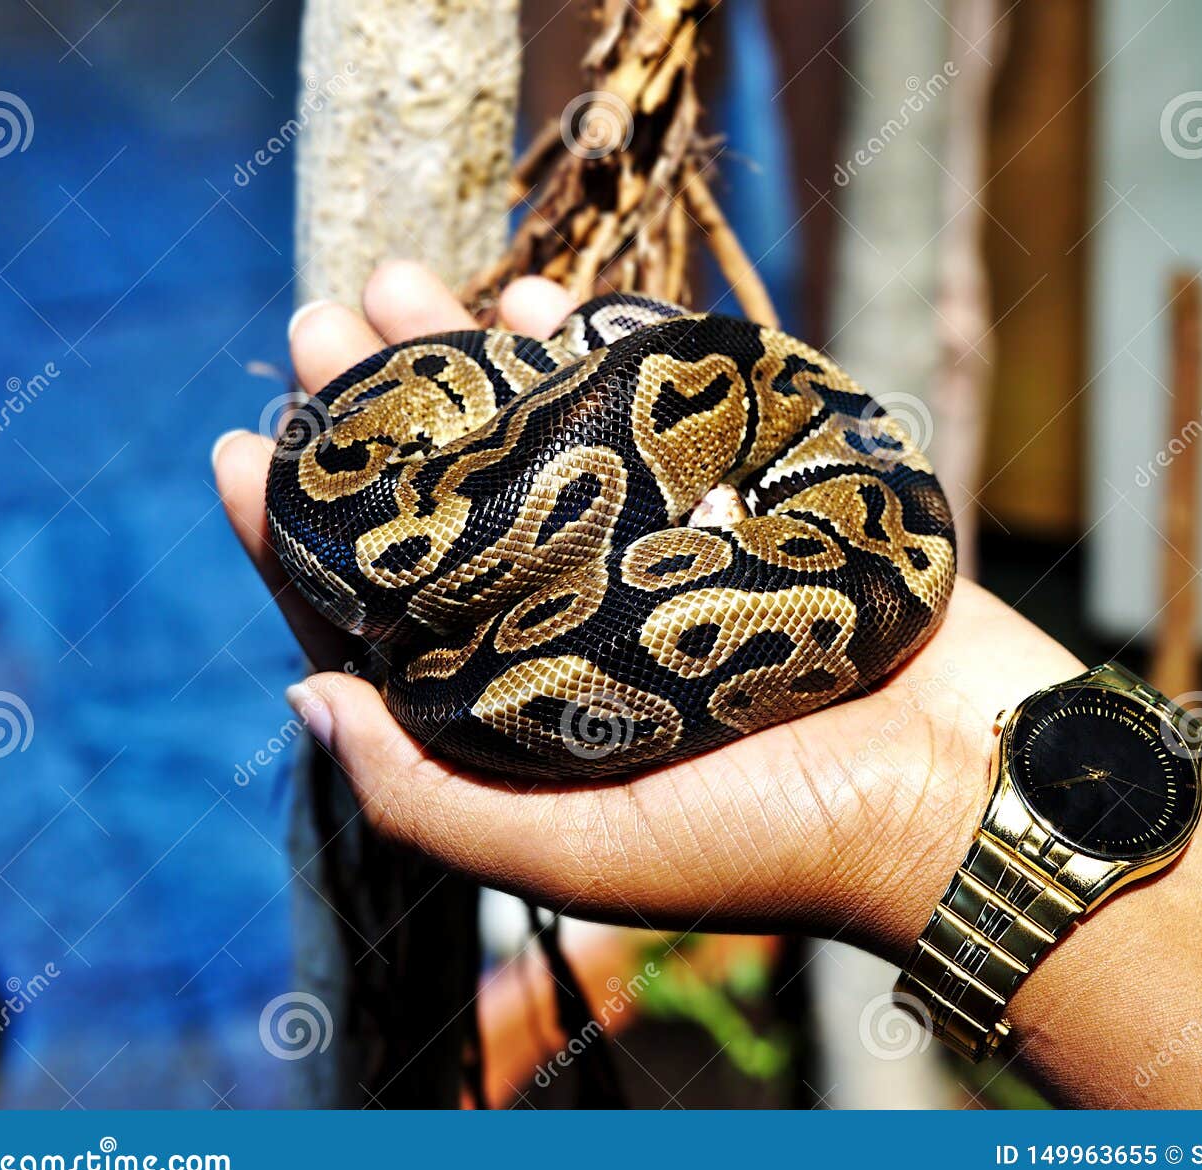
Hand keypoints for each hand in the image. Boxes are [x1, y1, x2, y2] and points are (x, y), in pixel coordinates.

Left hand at [212, 261, 1083, 965]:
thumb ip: (430, 795)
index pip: (384, 612)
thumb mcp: (580, 854)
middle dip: (380, 414)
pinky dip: (593, 352)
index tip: (242, 448)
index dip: (301, 534)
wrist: (960, 788)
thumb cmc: (774, 843)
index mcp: (524, 711)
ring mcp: (660, 552)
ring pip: (538, 438)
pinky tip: (538, 301)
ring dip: (465, 360)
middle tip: (317, 326)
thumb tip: (301, 694)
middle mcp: (578, 624)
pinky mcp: (740, 499)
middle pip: (452, 502)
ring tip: (398, 284)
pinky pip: (650, 409)